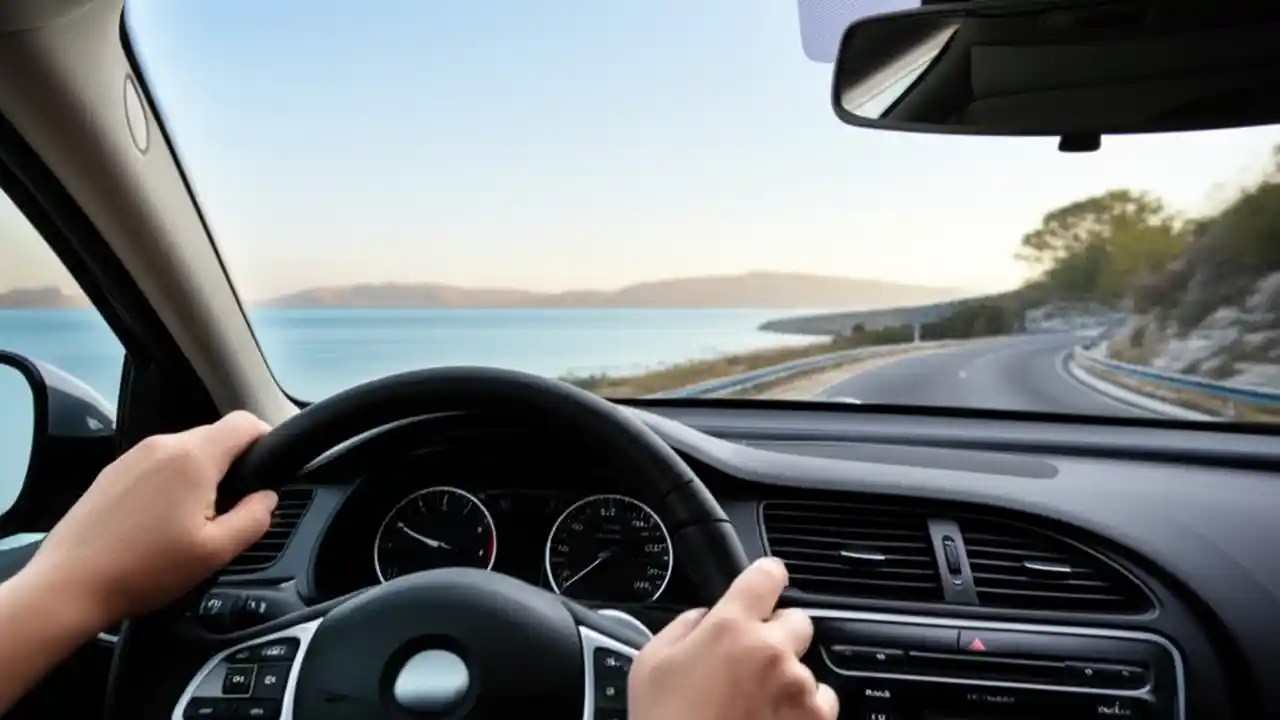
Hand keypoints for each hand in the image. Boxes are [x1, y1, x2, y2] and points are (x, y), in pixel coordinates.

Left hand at [21, 411, 277, 627]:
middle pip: (214, 437)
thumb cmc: (145, 569)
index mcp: (193, 458)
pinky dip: (168, 485)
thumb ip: (255, 518)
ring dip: (198, 478)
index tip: (268, 469)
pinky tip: (157, 524)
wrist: (67, 585)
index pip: (244, 422)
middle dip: (230, 467)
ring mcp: (132, 456)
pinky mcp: (111, 472)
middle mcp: (162, 445)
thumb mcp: (215, 552)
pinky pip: (156, 466)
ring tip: (189, 524)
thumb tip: (268, 497)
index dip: (266, 439)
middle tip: (227, 513)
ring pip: (184, 453)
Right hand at [629, 557, 837, 719]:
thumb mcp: (650, 663)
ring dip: (788, 679)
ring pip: (808, 668)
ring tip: (755, 706)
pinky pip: (822, 704)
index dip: (766, 577)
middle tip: (750, 664)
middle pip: (797, 621)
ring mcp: (799, 690)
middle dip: (777, 636)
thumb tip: (706, 618)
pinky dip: (803, 711)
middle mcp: (772, 652)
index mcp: (732, 628)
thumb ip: (685, 626)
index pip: (768, 574)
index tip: (766, 584)